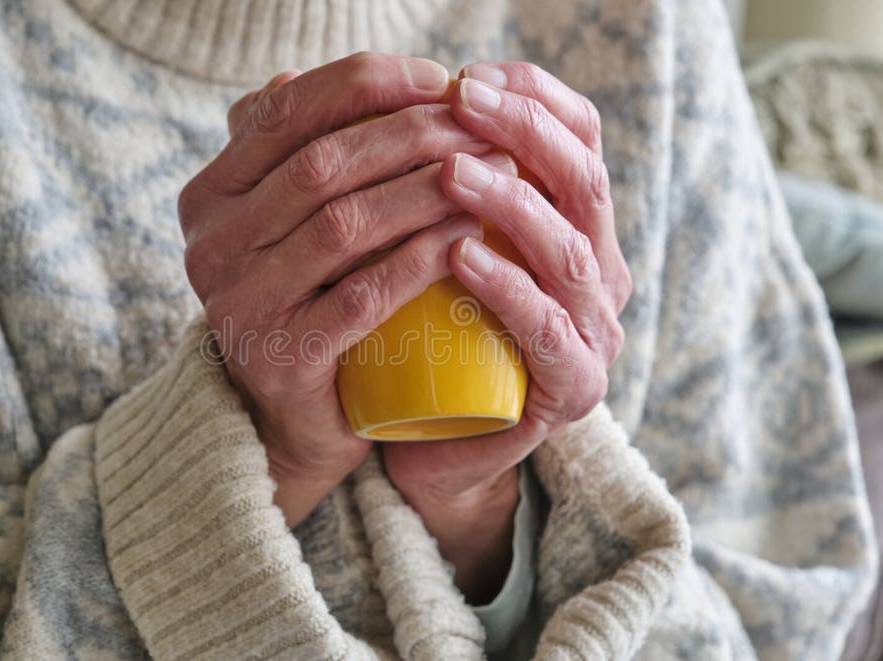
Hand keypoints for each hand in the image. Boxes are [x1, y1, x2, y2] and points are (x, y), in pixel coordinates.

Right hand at [179, 53, 516, 527]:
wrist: (295, 415)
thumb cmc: (308, 300)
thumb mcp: (289, 222)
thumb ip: (296, 153)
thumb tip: (324, 75)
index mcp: (209, 195)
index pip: (286, 112)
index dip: (369, 85)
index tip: (442, 80)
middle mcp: (210, 245)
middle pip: (322, 165)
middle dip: (413, 135)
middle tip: (482, 128)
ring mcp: (239, 304)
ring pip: (344, 225)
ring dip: (427, 190)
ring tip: (492, 173)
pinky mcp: (281, 357)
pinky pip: (363, 295)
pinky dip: (422, 258)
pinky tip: (471, 233)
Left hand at [382, 62, 631, 602]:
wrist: (435, 437)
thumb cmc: (425, 329)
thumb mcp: (423, 242)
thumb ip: (413, 178)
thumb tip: (339, 99)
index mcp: (571, 225)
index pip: (576, 139)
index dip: (530, 98)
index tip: (466, 77)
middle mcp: (595, 270)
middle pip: (584, 181)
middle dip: (524, 132)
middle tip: (461, 101)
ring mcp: (589, 331)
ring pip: (570, 254)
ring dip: (512, 204)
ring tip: (451, 171)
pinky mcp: (570, 386)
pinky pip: (546, 331)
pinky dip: (507, 289)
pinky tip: (459, 256)